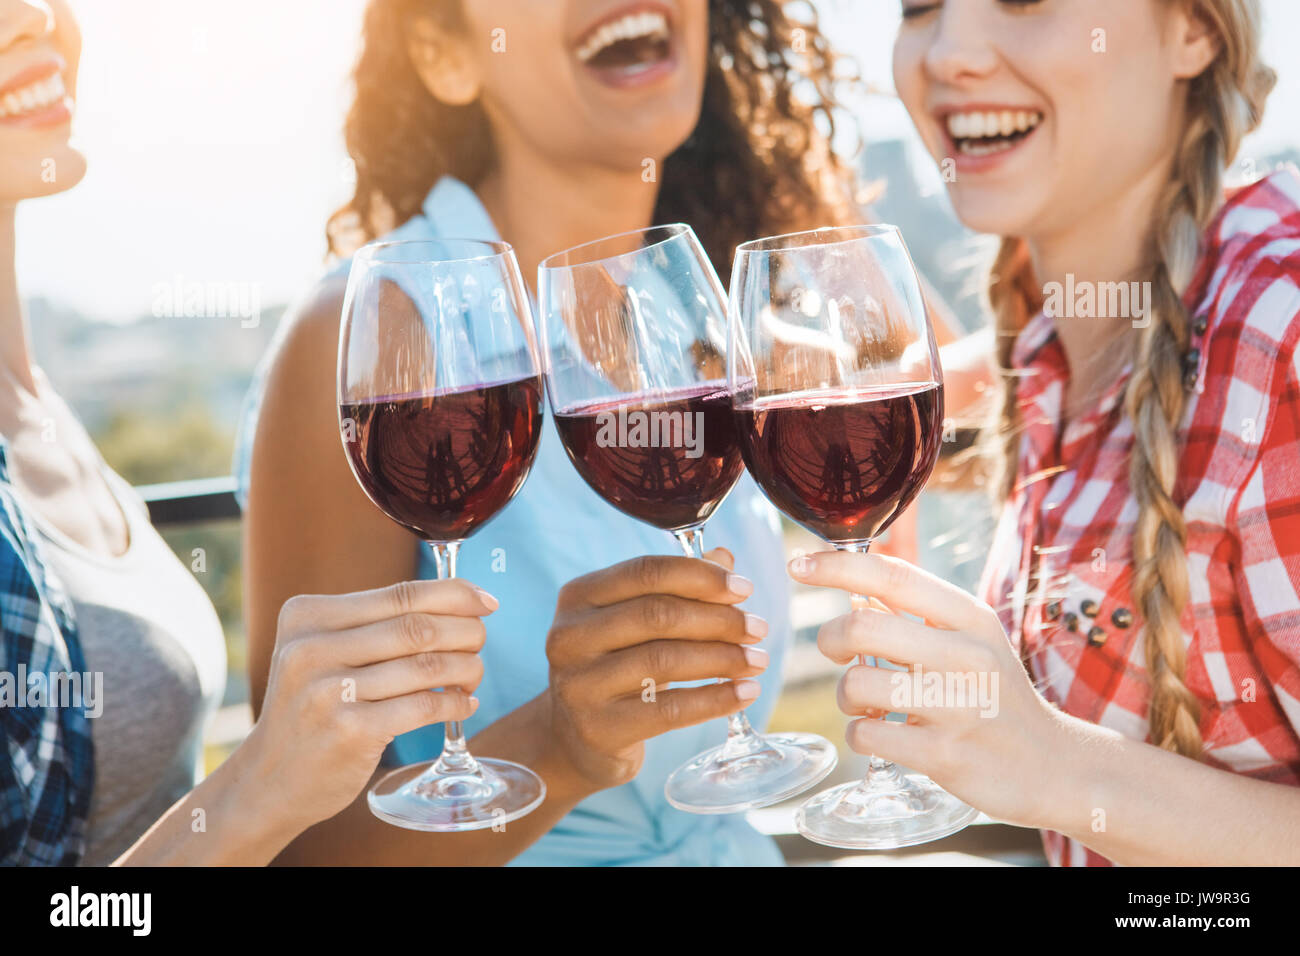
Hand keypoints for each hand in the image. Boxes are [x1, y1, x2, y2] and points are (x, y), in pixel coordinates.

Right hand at [239, 579, 493, 832]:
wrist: (269, 779)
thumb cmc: (313, 707)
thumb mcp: (323, 652)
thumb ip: (373, 624)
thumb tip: (460, 602)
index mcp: (308, 615)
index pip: (400, 593)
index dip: (454, 594)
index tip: (486, 601)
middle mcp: (312, 648)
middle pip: (418, 627)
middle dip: (466, 632)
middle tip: (480, 644)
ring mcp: (329, 691)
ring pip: (427, 666)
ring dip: (466, 668)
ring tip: (472, 676)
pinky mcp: (350, 731)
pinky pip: (423, 707)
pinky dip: (453, 703)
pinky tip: (463, 704)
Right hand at [545, 548, 769, 790]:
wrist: (576, 736)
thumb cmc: (615, 666)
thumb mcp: (635, 622)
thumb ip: (676, 587)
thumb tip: (725, 558)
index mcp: (579, 596)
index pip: (645, 572)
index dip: (700, 576)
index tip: (744, 589)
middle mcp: (570, 636)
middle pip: (657, 615)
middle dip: (718, 620)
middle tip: (758, 628)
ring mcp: (579, 684)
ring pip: (664, 661)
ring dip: (723, 658)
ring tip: (758, 660)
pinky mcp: (600, 728)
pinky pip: (669, 710)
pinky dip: (715, 698)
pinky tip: (745, 692)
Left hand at [789, 550, 1069, 827]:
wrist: (1052, 764)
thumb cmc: (994, 693)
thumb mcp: (972, 639)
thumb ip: (918, 611)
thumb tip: (851, 579)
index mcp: (970, 617)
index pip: (893, 574)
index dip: (836, 565)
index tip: (798, 563)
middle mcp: (966, 655)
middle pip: (862, 626)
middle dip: (831, 638)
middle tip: (837, 651)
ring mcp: (956, 707)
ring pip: (856, 683)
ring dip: (845, 694)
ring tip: (866, 702)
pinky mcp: (944, 755)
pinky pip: (866, 734)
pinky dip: (859, 733)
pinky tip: (881, 733)